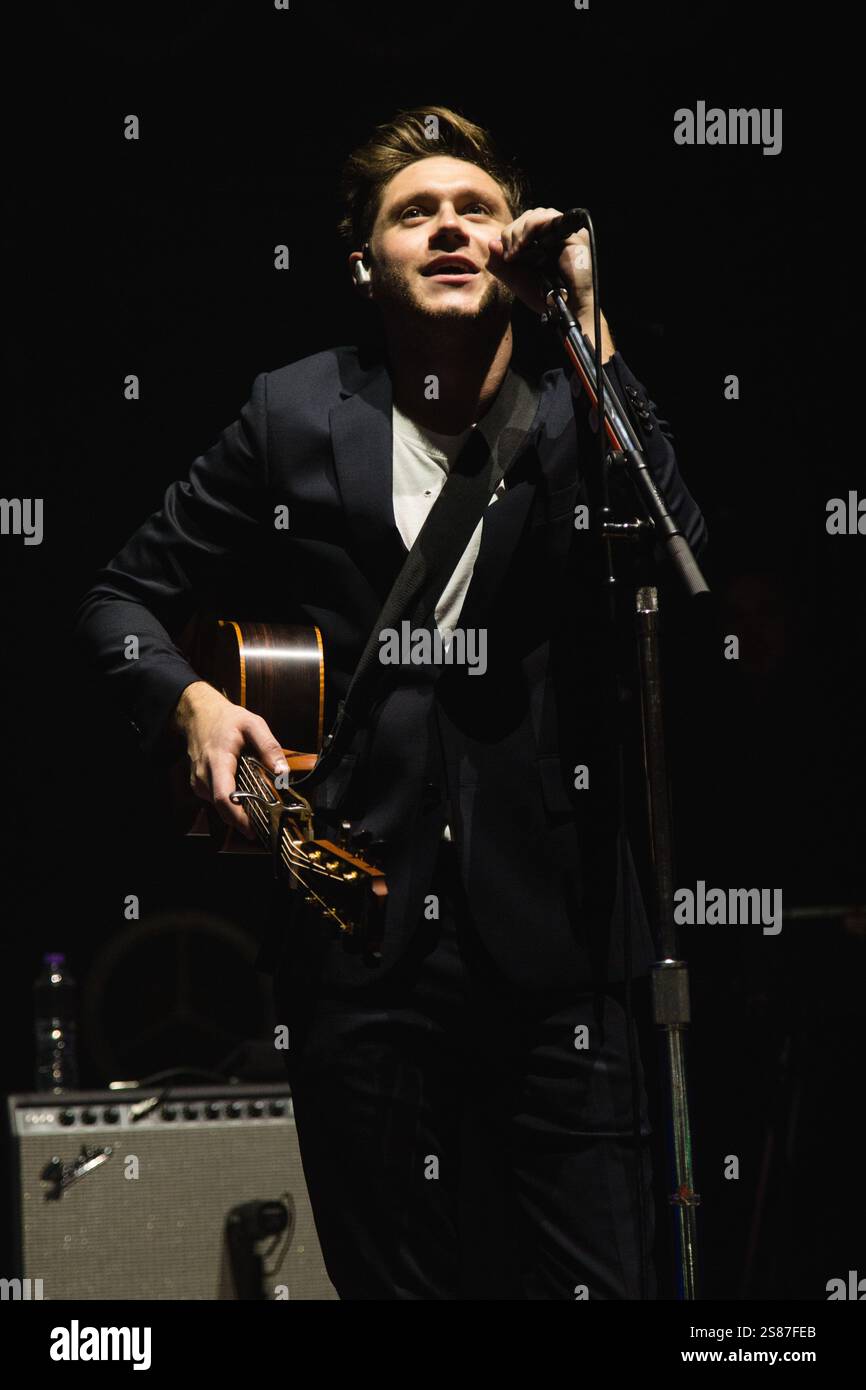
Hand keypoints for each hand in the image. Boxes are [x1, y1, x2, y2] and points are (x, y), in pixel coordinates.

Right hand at [174, 681, 287, 840]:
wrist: (199, 715)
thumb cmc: (227, 719)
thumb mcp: (253, 724)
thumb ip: (269, 747)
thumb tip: (283, 773)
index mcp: (218, 761)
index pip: (223, 796)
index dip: (238, 817)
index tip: (254, 828)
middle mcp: (204, 776)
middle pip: (223, 808)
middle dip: (244, 819)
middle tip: (266, 824)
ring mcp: (199, 782)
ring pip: (221, 807)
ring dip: (239, 811)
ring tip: (259, 809)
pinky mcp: (199, 786)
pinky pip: (217, 800)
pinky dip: (232, 803)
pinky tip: (246, 797)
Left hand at [488, 209, 593, 319]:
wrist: (564, 307)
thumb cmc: (543, 296)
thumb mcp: (516, 280)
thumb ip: (501, 264)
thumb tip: (491, 243)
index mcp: (540, 242)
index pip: (521, 224)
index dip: (509, 235)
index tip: (507, 256)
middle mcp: (552, 234)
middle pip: (528, 216)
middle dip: (512, 233)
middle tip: (510, 255)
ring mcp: (562, 232)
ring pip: (536, 214)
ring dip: (520, 231)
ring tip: (516, 252)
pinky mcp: (572, 233)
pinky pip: (549, 218)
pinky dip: (532, 227)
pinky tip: (524, 245)